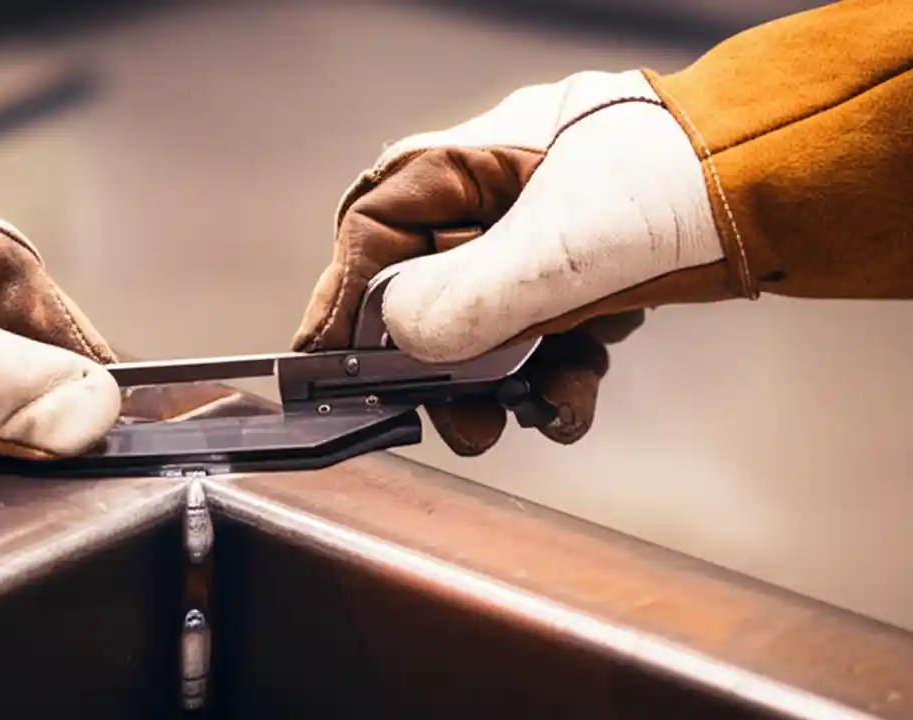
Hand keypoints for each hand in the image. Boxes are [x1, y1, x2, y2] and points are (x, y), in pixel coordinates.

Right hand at [294, 70, 731, 454]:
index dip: (345, 320)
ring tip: (549, 409)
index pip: (366, 248)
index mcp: (445, 171)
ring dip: (508, 389)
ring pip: (477, 339)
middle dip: (446, 377)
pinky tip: (575, 396)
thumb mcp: (561, 242)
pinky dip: (550, 381)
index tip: (333, 383)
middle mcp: (467, 210)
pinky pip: (529, 346)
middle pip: (417, 307)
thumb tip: (399, 340)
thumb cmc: (661, 178)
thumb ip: (470, 296)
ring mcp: (514, 248)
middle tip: (465, 425)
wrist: (761, 180)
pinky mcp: (555, 282)